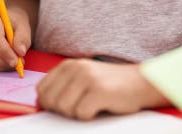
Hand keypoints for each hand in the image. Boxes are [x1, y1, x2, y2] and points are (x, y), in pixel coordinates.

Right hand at [0, 8, 30, 70]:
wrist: (6, 23)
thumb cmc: (14, 24)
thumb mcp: (22, 27)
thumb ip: (22, 38)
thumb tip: (20, 52)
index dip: (5, 52)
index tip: (16, 61)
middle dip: (3, 61)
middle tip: (17, 64)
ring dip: (1, 66)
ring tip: (14, 63)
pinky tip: (6, 64)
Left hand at [36, 59, 167, 119]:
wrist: (140, 82)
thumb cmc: (109, 85)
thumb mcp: (82, 77)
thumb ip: (63, 85)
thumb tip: (41, 103)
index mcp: (68, 65)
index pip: (42, 90)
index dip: (49, 104)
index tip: (64, 106)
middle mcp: (76, 69)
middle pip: (51, 101)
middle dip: (63, 111)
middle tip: (81, 107)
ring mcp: (88, 79)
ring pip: (65, 109)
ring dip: (77, 114)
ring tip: (91, 105)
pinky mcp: (99, 91)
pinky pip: (82, 114)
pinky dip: (90, 116)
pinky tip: (100, 107)